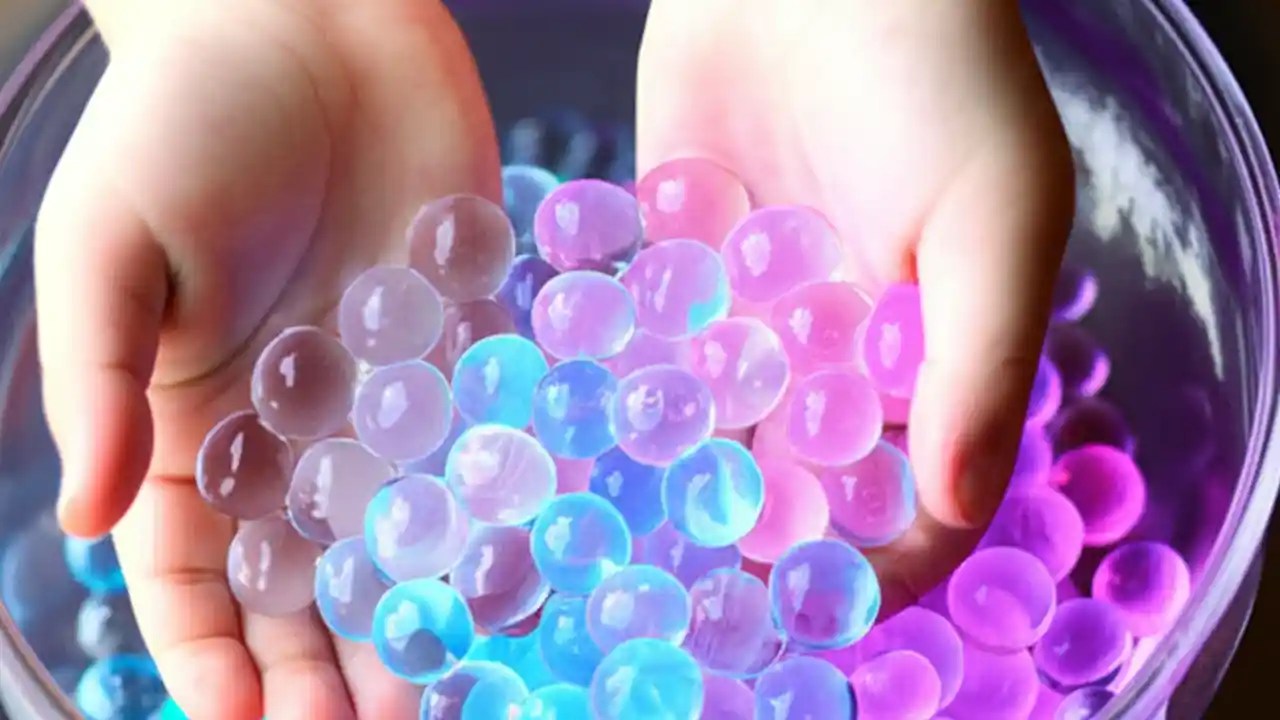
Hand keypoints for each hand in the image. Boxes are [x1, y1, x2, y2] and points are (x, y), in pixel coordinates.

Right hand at [36, 0, 497, 716]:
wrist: (310, 18)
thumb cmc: (184, 119)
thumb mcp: (108, 248)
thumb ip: (101, 386)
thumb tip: (88, 524)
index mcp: (192, 420)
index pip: (190, 573)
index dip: (207, 654)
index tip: (237, 719)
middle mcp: (290, 427)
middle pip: (302, 580)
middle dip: (320, 668)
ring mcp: (382, 393)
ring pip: (397, 539)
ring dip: (409, 624)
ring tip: (431, 703)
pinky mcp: (462, 344)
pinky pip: (480, 452)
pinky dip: (490, 524)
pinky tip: (508, 590)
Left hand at [638, 0, 1074, 609]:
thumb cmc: (939, 77)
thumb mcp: (993, 218)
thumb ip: (981, 364)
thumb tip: (963, 506)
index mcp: (933, 351)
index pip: (918, 491)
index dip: (879, 558)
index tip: (817, 605)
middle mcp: (843, 342)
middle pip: (806, 470)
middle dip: (757, 528)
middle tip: (693, 581)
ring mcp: (757, 303)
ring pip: (718, 417)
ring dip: (676, 471)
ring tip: (621, 527)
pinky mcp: (682, 255)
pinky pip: (653, 339)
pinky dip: (624, 384)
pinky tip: (579, 432)